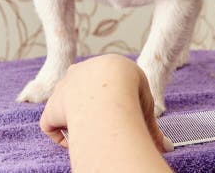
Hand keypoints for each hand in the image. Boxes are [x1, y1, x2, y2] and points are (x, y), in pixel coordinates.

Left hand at [39, 54, 172, 153]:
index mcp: (102, 68)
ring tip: (90, 135)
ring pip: (64, 106)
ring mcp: (62, 89)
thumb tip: (165, 147)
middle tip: (104, 125)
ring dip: (74, 121)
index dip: (109, 100)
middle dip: (89, 108)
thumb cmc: (132, 92)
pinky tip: (72, 143)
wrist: (110, 85)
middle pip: (80, 91)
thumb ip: (150, 126)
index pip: (101, 83)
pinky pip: (49, 124)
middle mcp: (79, 73)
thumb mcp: (146, 104)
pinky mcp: (51, 107)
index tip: (118, 115)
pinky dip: (58, 135)